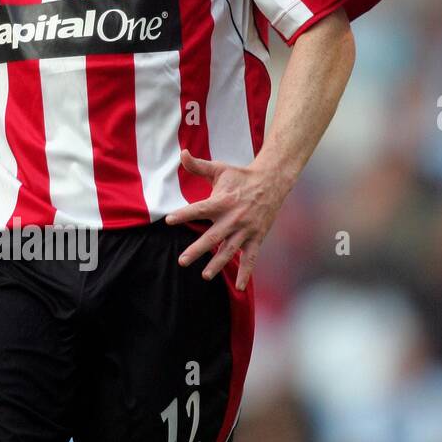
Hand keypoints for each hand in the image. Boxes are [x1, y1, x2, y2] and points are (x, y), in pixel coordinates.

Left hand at [165, 150, 289, 290]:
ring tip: (204, 275)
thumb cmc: (241, 176)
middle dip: (197, 249)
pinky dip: (245, 273)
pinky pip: (250, 258)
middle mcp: (233, 217)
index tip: (169, 221)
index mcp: (222, 201)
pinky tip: (238, 288)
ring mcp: (246, 230)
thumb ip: (198, 166)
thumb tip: (181, 154)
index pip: (199, 209)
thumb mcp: (220, 169)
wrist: (272, 181)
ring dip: (217, 264)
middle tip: (182, 261)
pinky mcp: (256, 237)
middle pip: (213, 236)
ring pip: (230, 250)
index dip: (184, 214)